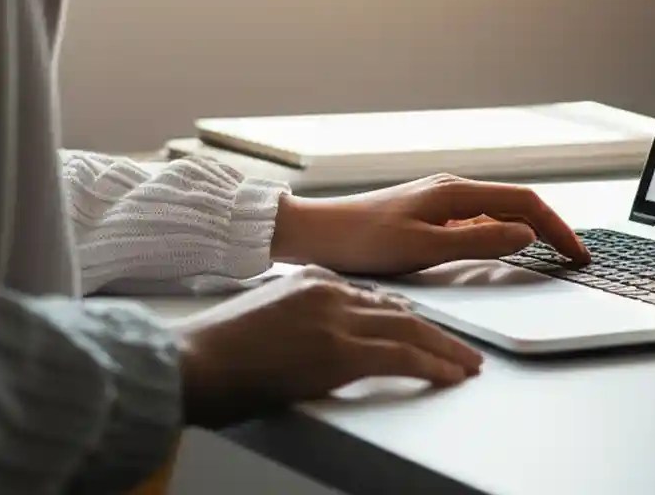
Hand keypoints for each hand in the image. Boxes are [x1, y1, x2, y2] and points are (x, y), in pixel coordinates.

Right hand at [175, 266, 482, 425]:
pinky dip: (433, 366)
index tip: (420, 326)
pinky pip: (402, 357)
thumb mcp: (262, 319)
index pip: (371, 294)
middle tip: (460, 346)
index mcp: (310, 280)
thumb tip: (314, 343)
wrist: (186, 363)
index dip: (401, 315)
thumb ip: (297, 319)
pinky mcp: (340, 352)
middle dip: (433, 330)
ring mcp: (336, 320)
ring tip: (468, 364)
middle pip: (398, 309)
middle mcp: (329, 291)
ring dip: (445, 349)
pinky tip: (451, 375)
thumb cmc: (211, 354)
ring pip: (410, 330)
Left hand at [269, 174, 589, 275]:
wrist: (315, 233)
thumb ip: (479, 241)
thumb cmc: (362, 241)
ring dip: (531, 231)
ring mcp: (442, 202)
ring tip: (553, 254)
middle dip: (552, 229)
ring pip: (501, 212)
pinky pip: (481, 221)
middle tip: (575, 258)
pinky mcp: (431, 215)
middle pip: (519, 205)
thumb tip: (526, 236)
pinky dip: (505, 235)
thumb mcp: (425, 248)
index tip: (577, 254)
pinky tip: (507, 252)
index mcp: (457, 193)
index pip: (526, 204)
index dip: (558, 229)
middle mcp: (453, 191)